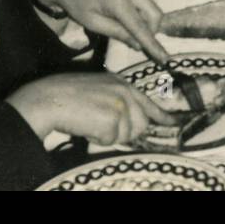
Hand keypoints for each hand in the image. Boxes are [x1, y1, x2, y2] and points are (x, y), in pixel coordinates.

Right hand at [7, 72, 173, 144]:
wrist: (49, 98)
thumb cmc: (68, 97)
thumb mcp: (99, 91)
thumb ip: (118, 102)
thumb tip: (134, 124)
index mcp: (121, 83)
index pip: (148, 102)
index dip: (162, 116)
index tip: (175, 123)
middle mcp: (125, 91)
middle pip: (141, 124)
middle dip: (123, 131)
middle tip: (99, 124)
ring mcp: (121, 103)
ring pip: (127, 134)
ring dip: (108, 135)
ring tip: (90, 120)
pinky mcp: (113, 117)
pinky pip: (111, 140)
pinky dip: (97, 138)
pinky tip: (86, 125)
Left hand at [33, 0, 167, 58]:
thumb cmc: (75, 5)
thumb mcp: (93, 24)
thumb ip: (118, 33)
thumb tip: (139, 45)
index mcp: (118, 0)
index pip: (141, 28)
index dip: (153, 45)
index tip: (165, 59)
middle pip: (155, 13)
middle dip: (151, 30)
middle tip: (138, 41)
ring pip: (149, 5)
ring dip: (143, 19)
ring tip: (123, 25)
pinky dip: (137, 9)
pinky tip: (119, 11)